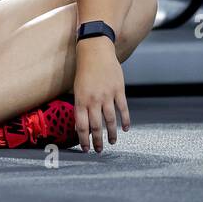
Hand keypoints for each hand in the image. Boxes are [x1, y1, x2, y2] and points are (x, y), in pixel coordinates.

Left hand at [73, 37, 130, 152]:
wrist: (95, 50)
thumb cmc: (83, 70)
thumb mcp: (76, 88)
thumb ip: (79, 105)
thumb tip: (80, 125)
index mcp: (80, 99)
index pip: (81, 125)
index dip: (83, 139)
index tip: (85, 149)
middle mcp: (93, 100)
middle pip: (96, 126)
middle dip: (97, 141)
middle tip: (98, 150)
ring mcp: (107, 95)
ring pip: (110, 120)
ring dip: (111, 134)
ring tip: (112, 142)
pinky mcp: (118, 90)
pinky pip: (123, 109)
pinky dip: (125, 120)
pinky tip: (125, 129)